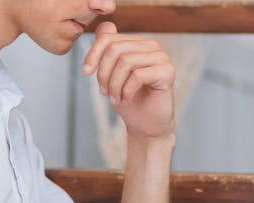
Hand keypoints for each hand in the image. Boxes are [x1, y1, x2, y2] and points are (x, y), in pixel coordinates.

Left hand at [83, 22, 174, 140]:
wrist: (146, 126)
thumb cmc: (129, 100)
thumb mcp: (111, 74)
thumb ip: (108, 50)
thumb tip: (105, 24)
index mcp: (138, 44)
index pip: (109, 38)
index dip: (93, 54)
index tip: (86, 73)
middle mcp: (152, 47)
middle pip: (116, 49)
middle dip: (104, 73)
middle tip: (103, 92)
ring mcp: (162, 58)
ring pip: (126, 62)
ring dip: (115, 84)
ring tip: (114, 98)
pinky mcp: (167, 72)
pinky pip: (138, 75)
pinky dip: (127, 90)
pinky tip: (126, 99)